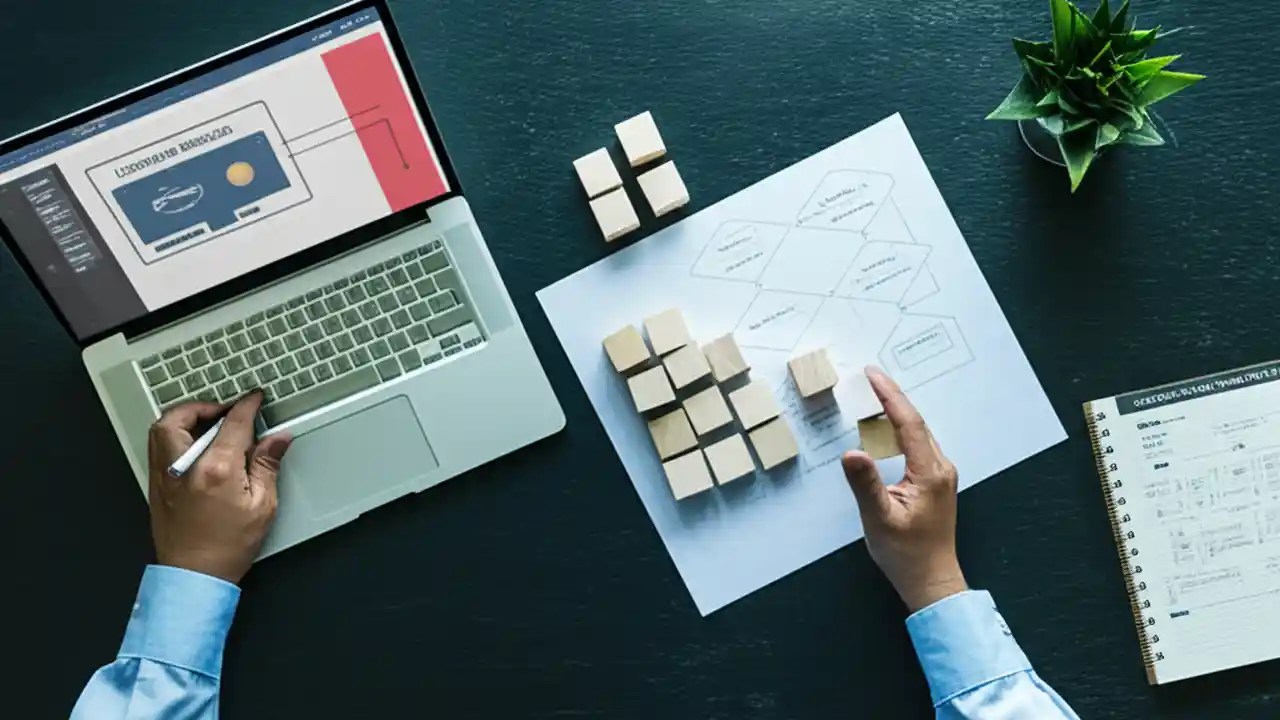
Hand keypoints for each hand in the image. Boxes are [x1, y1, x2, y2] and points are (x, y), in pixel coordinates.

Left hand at [147, 391, 292, 583]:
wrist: (194, 576)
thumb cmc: (228, 547)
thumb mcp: (263, 506)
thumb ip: (268, 465)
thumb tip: (278, 438)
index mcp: (216, 469)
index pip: (233, 423)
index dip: (247, 405)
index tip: (255, 399)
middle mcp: (184, 467)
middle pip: (182, 416)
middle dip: (204, 405)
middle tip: (225, 409)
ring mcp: (165, 476)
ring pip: (162, 428)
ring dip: (183, 417)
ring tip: (206, 424)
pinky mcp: (156, 487)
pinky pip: (157, 447)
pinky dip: (173, 435)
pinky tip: (193, 446)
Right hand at [842, 366, 966, 611]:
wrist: (931, 581)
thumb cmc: (906, 554)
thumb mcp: (880, 519)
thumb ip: (865, 484)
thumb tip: (851, 452)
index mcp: (930, 473)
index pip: (909, 424)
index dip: (890, 396)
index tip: (873, 375)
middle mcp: (940, 469)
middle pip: (916, 423)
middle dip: (893, 398)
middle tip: (869, 377)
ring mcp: (940, 476)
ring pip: (918, 434)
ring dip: (897, 413)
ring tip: (874, 396)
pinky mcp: (934, 483)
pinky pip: (917, 447)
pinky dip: (900, 431)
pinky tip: (886, 430)